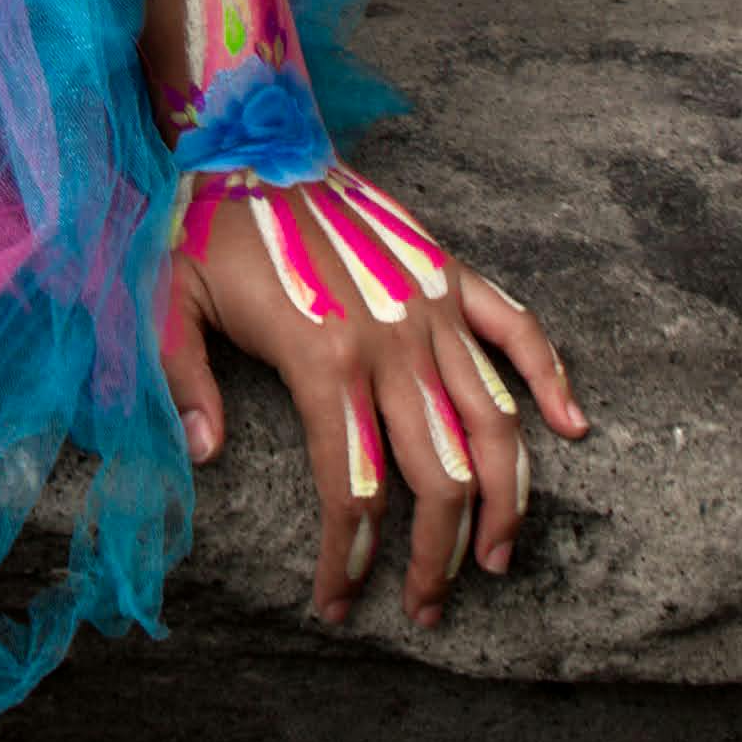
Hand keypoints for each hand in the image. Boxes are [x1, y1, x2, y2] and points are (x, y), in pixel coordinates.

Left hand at [159, 162, 590, 632]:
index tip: (340, 607)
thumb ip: (185, 382)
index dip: (350, 561)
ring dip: (504, 501)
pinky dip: (552, 378)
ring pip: (494, 425)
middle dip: (437, 558)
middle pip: (439, 477)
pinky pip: (517, 330)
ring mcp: (430, 306)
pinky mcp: (450, 273)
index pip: (351, 490)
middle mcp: (390, 340)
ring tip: (495, 558)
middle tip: (428, 608)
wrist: (247, 133)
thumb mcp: (169, 301)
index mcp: (321, 357)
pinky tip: (572, 431)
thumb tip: (205, 456)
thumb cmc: (202, 224)